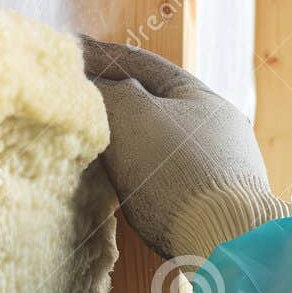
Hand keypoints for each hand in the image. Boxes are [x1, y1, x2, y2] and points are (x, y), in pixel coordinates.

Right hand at [83, 39, 291, 258]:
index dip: (101, 55)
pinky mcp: (201, 208)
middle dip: (107, 99)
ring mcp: (211, 171)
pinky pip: (156, 179)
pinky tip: (108, 183)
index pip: (143, 65)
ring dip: (116, 141)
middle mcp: (213, 131)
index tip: (68, 49)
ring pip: (150, 145)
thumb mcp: (133, 115)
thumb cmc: (179, 171)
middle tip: (69, 96)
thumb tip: (90, 87)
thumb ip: (106, 92)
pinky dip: (129, 173)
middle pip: (148, 105)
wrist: (223, 243)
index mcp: (203, 98)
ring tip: (82, 139)